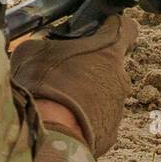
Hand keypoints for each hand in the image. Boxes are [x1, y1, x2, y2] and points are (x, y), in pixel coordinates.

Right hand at [10, 15, 137, 155]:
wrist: (48, 134)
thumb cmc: (43, 85)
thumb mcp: (33, 49)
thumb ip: (47, 40)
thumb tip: (44, 41)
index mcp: (108, 49)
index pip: (126, 27)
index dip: (112, 27)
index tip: (98, 31)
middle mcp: (120, 77)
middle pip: (110, 65)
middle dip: (91, 67)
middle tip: (64, 74)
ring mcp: (118, 107)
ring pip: (104, 94)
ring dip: (86, 95)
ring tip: (59, 103)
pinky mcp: (111, 133)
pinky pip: (98, 119)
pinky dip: (84, 119)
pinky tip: (63, 122)